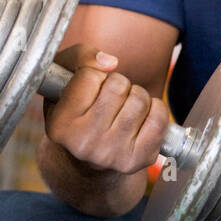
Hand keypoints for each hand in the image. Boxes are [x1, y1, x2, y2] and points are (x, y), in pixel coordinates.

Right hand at [43, 44, 169, 175]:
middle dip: (118, 84)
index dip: (94, 76)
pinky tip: (142, 117)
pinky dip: (156, 110)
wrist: (85, 162)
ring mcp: (113, 154)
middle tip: (111, 99)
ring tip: (124, 108)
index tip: (90, 90)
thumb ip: (80, 57)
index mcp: (61, 125)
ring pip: (140, 100)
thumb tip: (111, 63)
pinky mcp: (138, 160)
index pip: (89, 76)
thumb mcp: (65, 80)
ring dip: (136, 96)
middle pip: (118, 86)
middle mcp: (84, 143)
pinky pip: (159, 119)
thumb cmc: (77, 113)